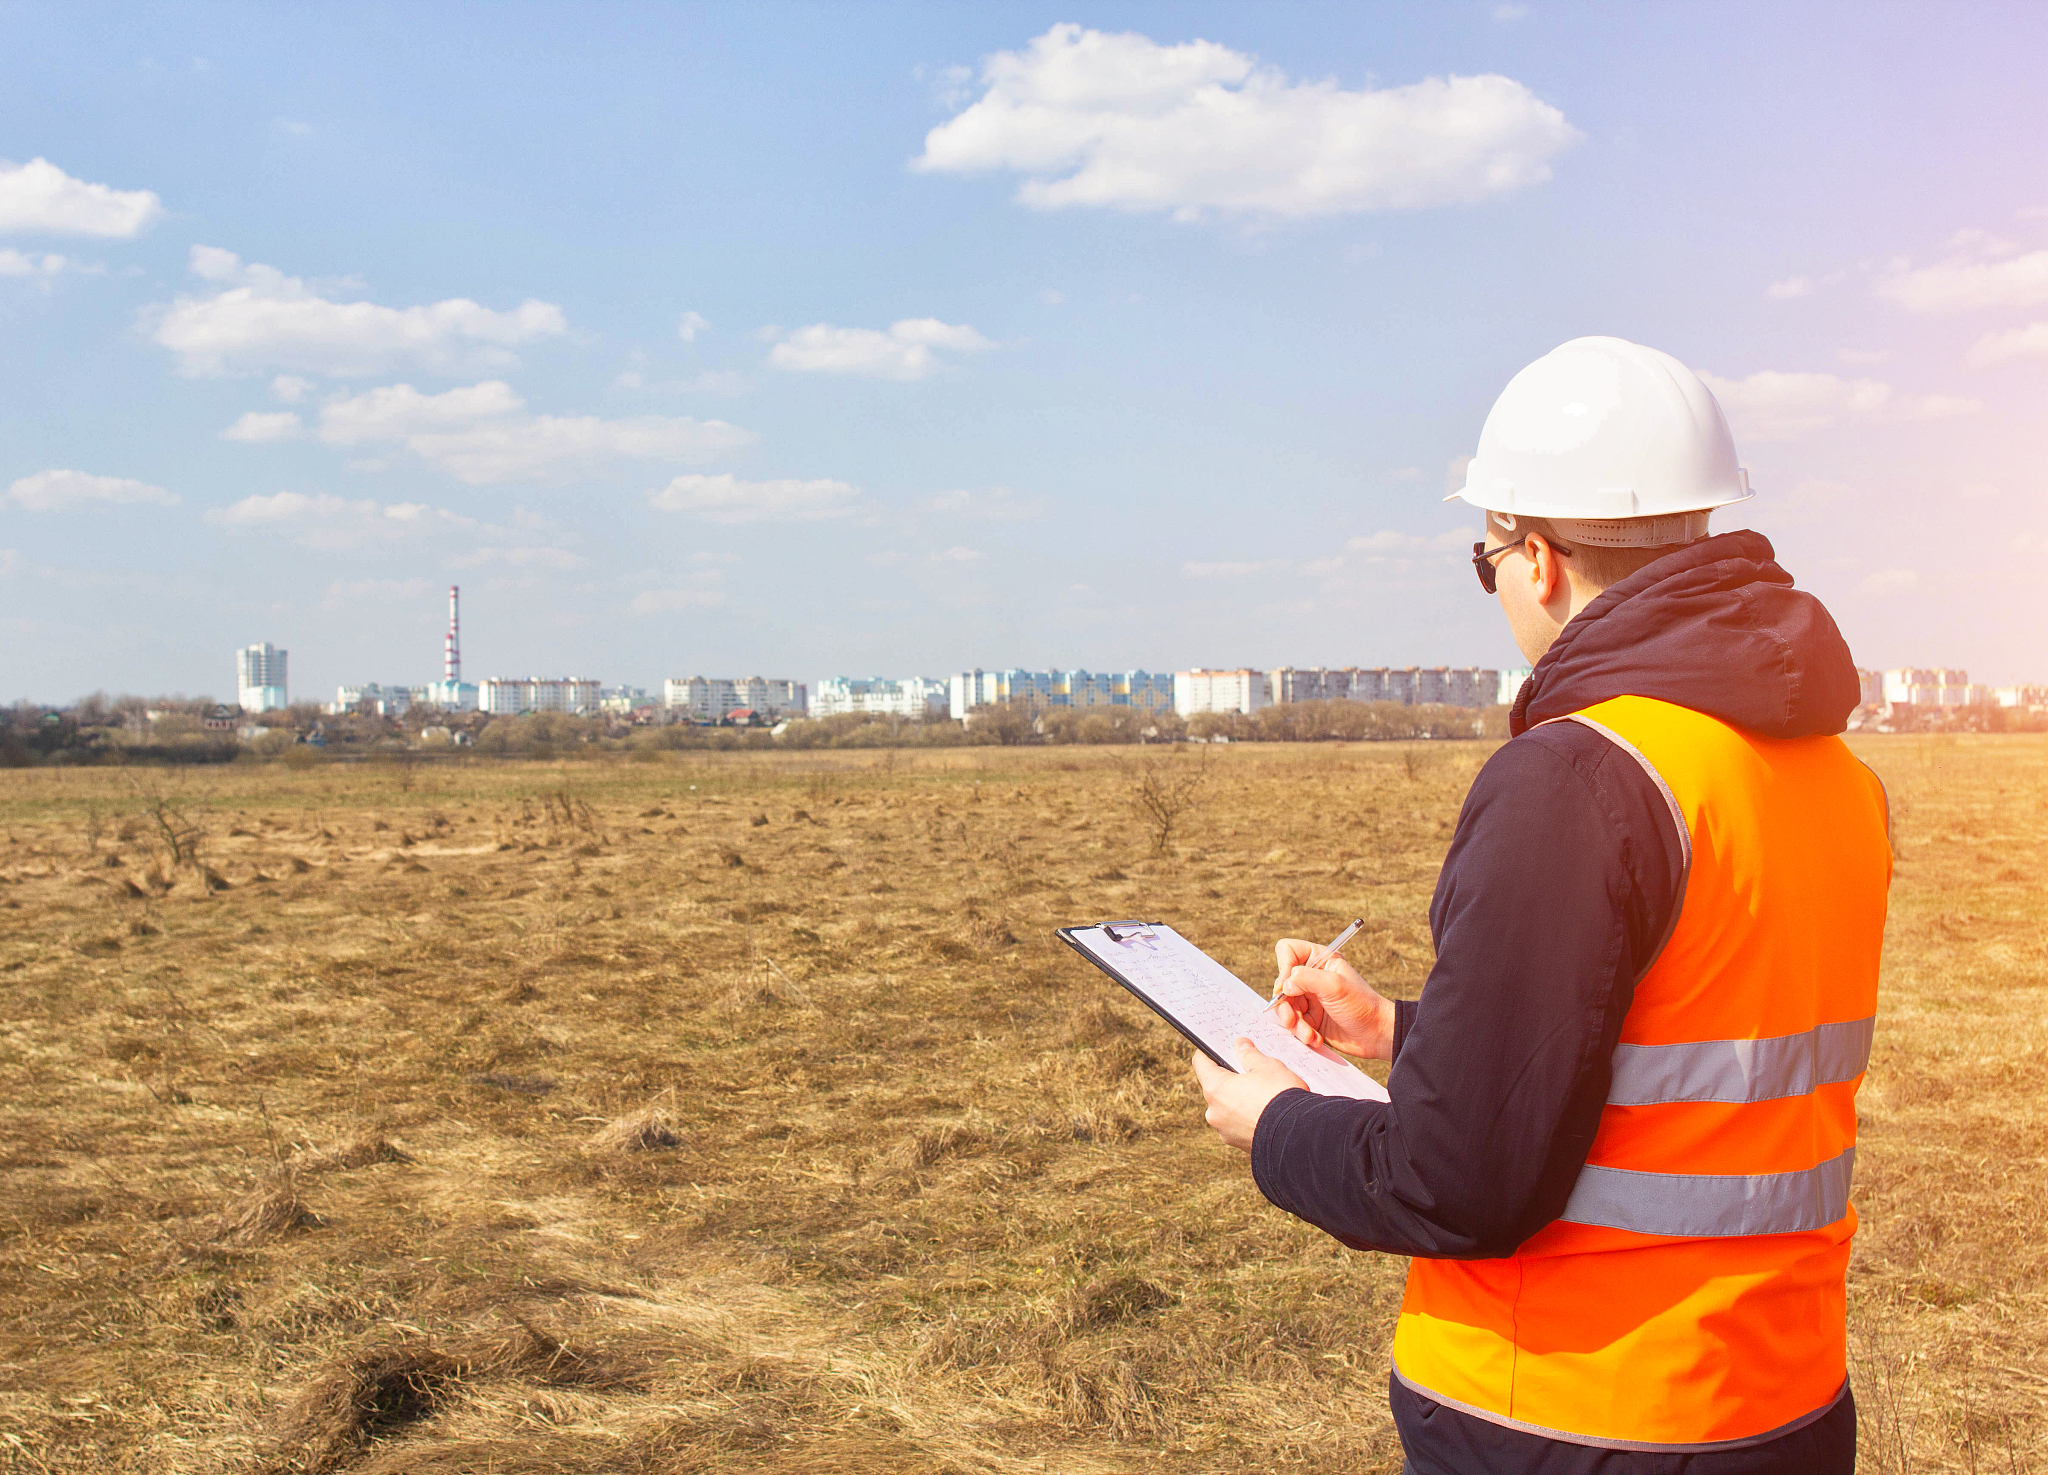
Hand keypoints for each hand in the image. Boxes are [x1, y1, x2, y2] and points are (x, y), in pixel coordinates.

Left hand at [1193, 1039, 1306, 1151]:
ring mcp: (1225, 1131)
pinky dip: (1248, 1117)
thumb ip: (1249, 1055)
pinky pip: (1239, 1124)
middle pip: (1215, 1087)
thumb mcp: (1268, 1066)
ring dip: (1240, 1100)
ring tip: (1263, 1094)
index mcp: (1215, 1088)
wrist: (1299, 1136)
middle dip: (1230, 1078)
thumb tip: (1240, 1046)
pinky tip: (1267, 1112)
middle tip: (1251, 1071)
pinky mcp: (1239, 1144)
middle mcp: (1214, 1112)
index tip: (1220, 1048)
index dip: (1209, 1052)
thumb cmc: (1280, 1097)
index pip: (1201, 1063)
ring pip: (1228, 1108)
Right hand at [1270, 937, 1396, 1060]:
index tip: (1287, 988)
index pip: (1288, 952)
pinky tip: (1315, 1039)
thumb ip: (1305, 978)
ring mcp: (1311, 998)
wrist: (1377, 1035)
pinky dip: (1301, 1033)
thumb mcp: (1334, 986)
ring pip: (1286, 1007)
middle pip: (1282, 985)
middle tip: (1292, 1020)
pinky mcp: (1312, 1018)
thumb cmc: (1362, 1006)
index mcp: (1320, 960)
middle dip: (1285, 1005)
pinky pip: (1295, 1024)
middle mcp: (1313, 977)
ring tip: (1308, 1035)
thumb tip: (1284, 985)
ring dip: (1294, 1024)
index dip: (1283, 968)